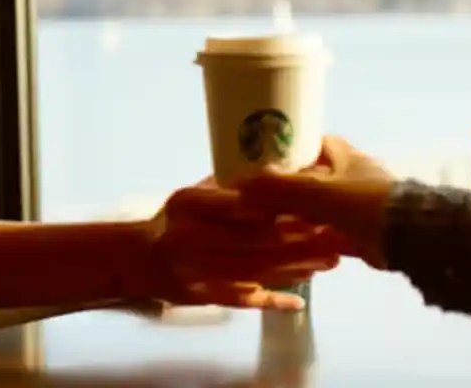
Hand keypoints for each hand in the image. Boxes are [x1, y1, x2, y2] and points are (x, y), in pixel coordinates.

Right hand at [127, 179, 340, 311]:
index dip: (277, 206)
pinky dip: (272, 301)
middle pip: (253, 239)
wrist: (136, 260)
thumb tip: (275, 169)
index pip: (238, 203)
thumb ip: (226, 187)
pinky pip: (243, 299)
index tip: (312, 203)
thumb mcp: (191, 194)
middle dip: (298, 238)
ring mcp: (196, 270)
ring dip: (296, 267)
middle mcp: (189, 236)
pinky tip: (300, 301)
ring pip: (255, 269)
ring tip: (331, 261)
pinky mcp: (203, 296)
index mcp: (188, 203)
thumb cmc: (172, 220)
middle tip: (334, 233)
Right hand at [237, 136, 394, 268]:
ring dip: (299, 216)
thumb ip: (278, 187)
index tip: (265, 160)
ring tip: (268, 224)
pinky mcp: (362, 233)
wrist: (410, 238)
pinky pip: (330, 233)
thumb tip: (239, 182)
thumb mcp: (316, 191)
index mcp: (345, 156)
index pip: (315, 143)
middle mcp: (353, 177)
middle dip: (289, 188)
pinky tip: (291, 247)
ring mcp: (359, 206)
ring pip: (320, 208)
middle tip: (259, 199)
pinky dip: (313, 239)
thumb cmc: (364, 203)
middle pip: (314, 178)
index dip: (291, 149)